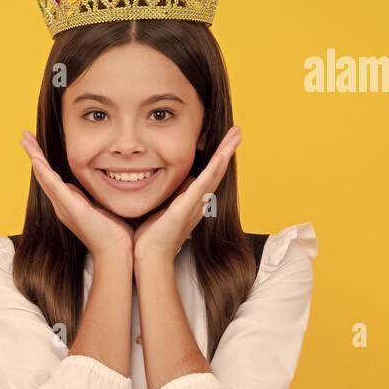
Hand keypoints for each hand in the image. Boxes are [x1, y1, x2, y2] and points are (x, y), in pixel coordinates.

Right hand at [20, 130, 132, 257]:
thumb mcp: (103, 208)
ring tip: (25, 139)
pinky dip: (44, 172)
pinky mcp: (71, 209)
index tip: (37, 144)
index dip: (43, 160)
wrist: (115, 253)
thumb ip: (97, 197)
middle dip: (33, 153)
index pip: (52, 177)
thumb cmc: (114, 234)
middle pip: (42, 174)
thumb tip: (102, 186)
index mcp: (69, 203)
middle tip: (23, 135)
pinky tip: (37, 159)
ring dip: (34, 157)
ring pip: (44, 177)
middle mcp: (62, 204)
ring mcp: (64, 206)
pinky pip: (54, 187)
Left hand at [132, 126, 242, 264]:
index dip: (218, 157)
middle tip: (238, 131)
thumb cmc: (152, 238)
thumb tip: (181, 183)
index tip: (225, 140)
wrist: (150, 258)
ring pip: (214, 174)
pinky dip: (213, 169)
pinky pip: (203, 185)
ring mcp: (194, 204)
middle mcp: (198, 202)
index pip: (208, 174)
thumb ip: (173, 197)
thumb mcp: (163, 209)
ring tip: (236, 135)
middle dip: (227, 150)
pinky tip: (221, 156)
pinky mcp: (186, 208)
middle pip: (217, 171)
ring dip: (225, 153)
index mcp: (192, 201)